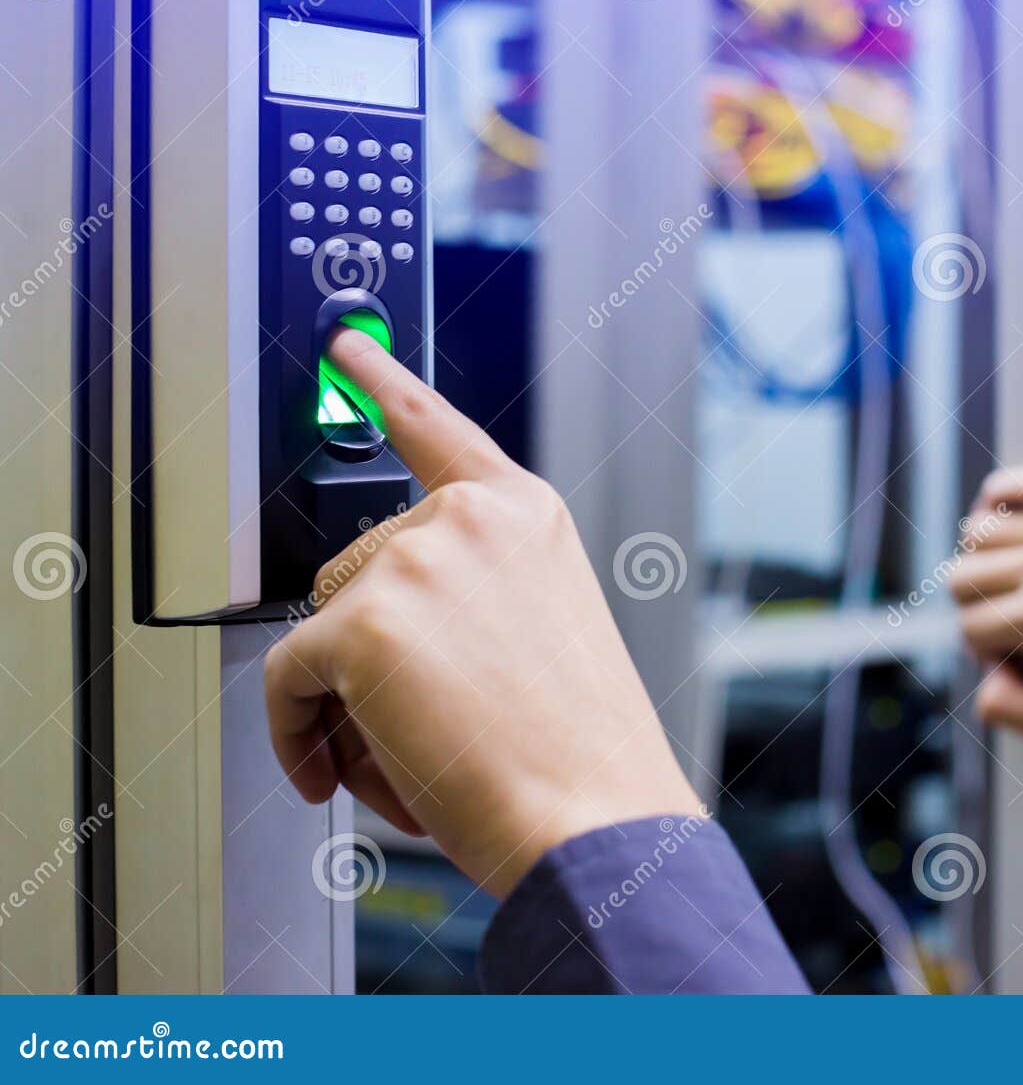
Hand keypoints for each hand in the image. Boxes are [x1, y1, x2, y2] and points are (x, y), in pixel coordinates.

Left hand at [264, 327, 700, 897]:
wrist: (597, 814)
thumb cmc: (580, 749)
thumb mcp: (543, 633)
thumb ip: (470, 593)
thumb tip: (379, 623)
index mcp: (525, 515)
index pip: (438, 429)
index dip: (382, 382)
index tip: (347, 347)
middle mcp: (471, 518)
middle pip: (355, 570)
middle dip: (364, 651)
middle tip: (407, 723)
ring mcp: (417, 559)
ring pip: (320, 626)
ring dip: (339, 700)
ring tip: (406, 755)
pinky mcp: (366, 620)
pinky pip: (285, 680)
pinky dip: (294, 735)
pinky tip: (336, 772)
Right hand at [949, 466, 1022, 744]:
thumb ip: (1011, 713)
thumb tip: (981, 677)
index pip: (967, 626)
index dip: (985, 651)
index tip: (1021, 658)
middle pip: (962, 574)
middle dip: (977, 605)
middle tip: (1014, 621)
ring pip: (979, 531)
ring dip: (987, 562)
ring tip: (1018, 583)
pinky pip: (1018, 483)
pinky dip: (998, 498)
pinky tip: (1009, 526)